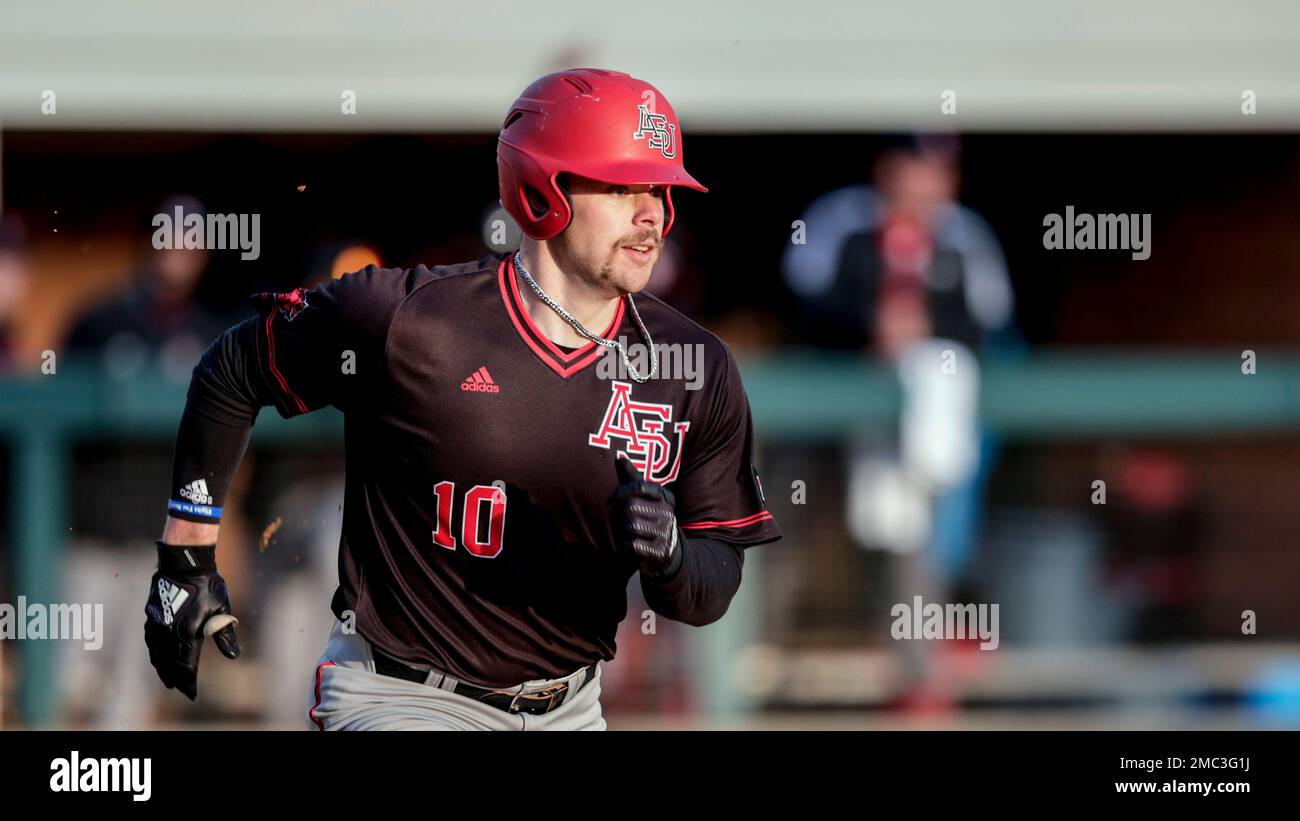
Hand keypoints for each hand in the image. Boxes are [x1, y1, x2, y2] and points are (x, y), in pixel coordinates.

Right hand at [144, 542, 240, 699]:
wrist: (185, 562)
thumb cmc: (208, 585)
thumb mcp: (222, 609)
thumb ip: (225, 634)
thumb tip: (234, 656)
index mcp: (186, 632)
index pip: (185, 664)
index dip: (188, 680)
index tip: (191, 692)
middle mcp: (168, 631)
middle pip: (168, 663)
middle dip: (174, 677)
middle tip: (179, 688)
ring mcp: (157, 623)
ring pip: (156, 652)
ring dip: (161, 667)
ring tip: (167, 678)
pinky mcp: (151, 614)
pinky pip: (150, 639)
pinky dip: (154, 651)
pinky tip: (157, 655)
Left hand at [608, 454, 682, 578]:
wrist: (667, 550)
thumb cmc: (649, 517)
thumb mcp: (645, 497)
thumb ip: (632, 478)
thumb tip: (619, 456)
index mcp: (664, 496)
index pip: (640, 486)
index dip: (621, 492)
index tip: (612, 500)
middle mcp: (668, 512)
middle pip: (631, 506)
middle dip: (621, 515)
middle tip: (622, 521)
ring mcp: (665, 531)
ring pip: (631, 525)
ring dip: (622, 531)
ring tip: (627, 533)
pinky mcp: (659, 550)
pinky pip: (632, 544)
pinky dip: (626, 546)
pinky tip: (630, 545)